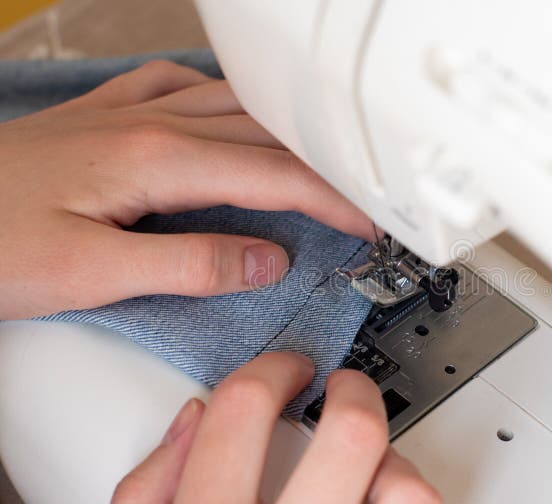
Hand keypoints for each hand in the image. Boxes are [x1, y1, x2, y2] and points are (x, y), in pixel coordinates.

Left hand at [0, 60, 373, 319]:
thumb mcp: (92, 274)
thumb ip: (189, 264)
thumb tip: (264, 261)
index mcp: (155, 159)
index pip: (273, 176)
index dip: (332, 201)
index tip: (368, 224)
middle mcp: (148, 122)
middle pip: (265, 135)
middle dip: (325, 166)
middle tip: (362, 198)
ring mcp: (127, 112)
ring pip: (234, 106)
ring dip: (286, 134)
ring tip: (322, 162)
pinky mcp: (107, 117)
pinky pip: (184, 89)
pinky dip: (227, 103)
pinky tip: (231, 113)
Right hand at [103, 352, 442, 503]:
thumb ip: (151, 485)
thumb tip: (196, 419)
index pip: (247, 409)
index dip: (275, 368)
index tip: (289, 370)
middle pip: (351, 438)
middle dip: (355, 394)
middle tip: (345, 391)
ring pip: (410, 498)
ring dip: (397, 465)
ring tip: (373, 466)